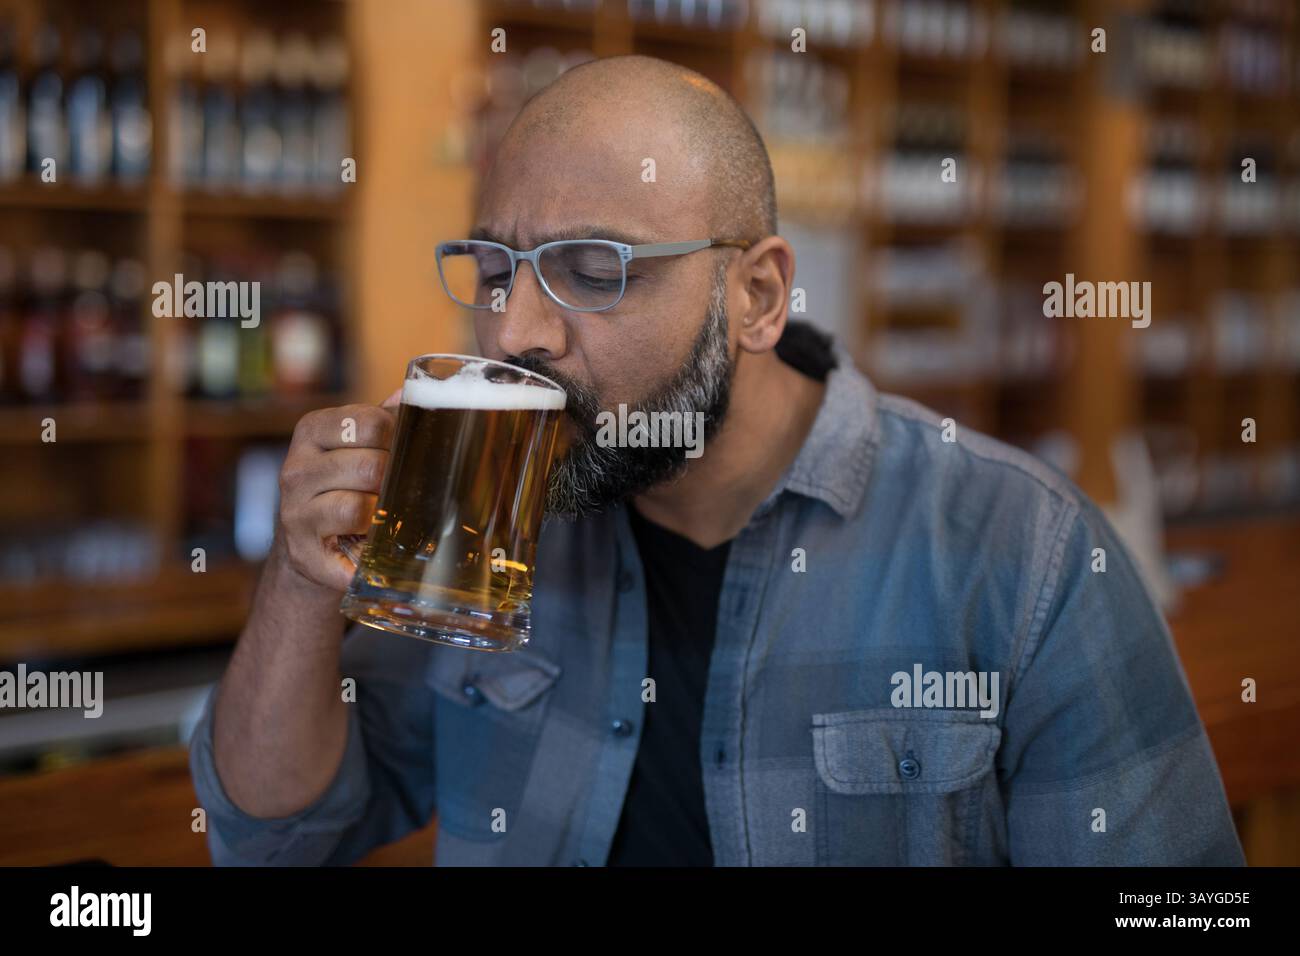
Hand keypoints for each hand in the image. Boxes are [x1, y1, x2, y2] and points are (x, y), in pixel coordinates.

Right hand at [275, 388, 401, 591]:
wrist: (310, 548)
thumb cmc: (344, 489)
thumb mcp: (358, 448)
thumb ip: (381, 422)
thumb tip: (409, 393)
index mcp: (313, 431)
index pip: (371, 422)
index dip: (398, 439)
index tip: (404, 453)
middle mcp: (296, 468)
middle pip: (370, 466)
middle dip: (394, 481)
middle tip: (402, 490)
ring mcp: (294, 510)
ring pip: (360, 505)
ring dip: (383, 512)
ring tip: (386, 514)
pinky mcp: (302, 549)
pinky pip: (351, 542)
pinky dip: (373, 540)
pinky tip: (375, 540)